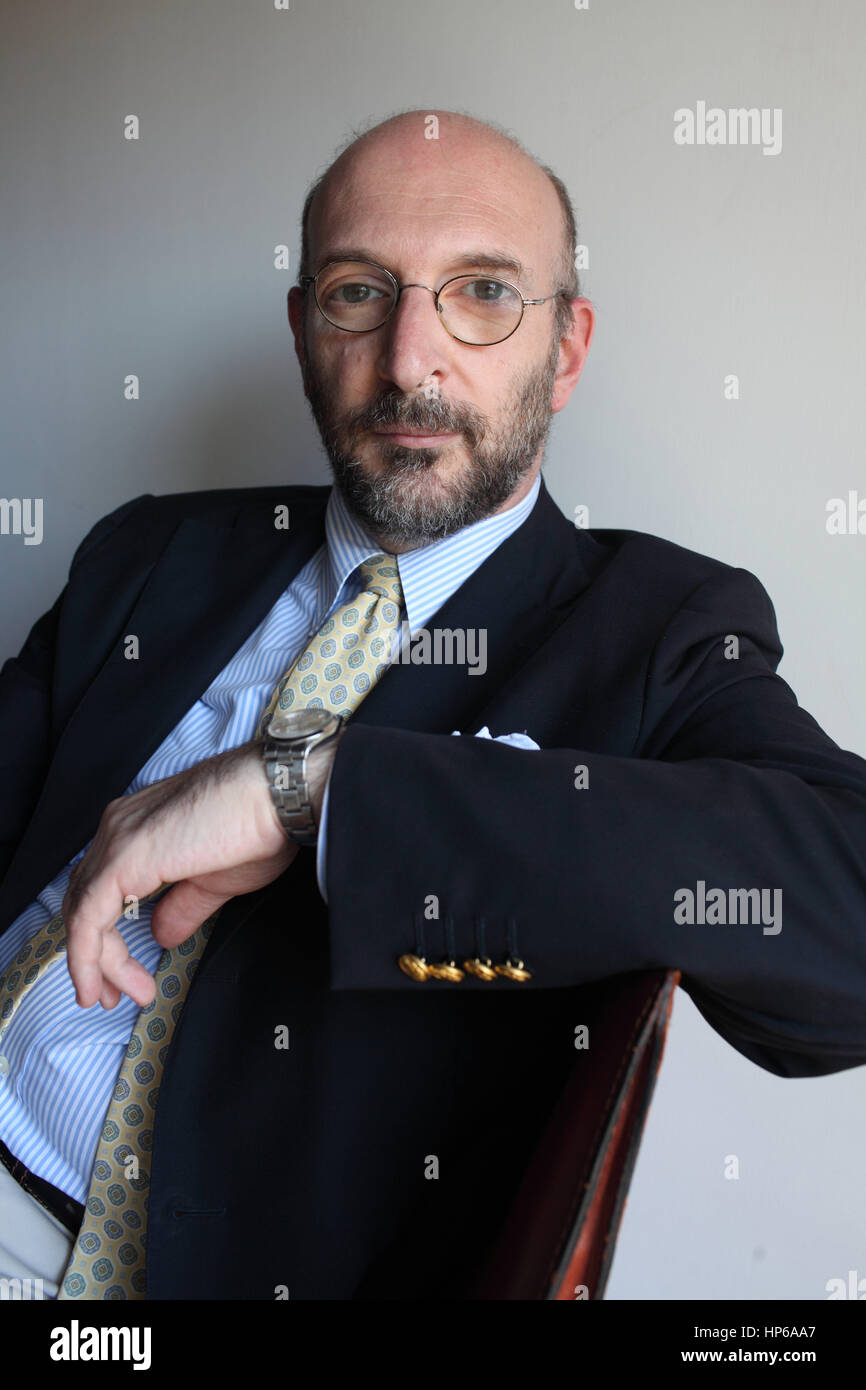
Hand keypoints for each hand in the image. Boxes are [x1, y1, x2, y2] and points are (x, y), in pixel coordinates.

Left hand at [62, 741, 298, 1010]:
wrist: (277, 795)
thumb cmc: (258, 826)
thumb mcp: (215, 881)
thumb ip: (181, 907)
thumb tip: (160, 935)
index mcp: (137, 827)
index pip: (101, 887)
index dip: (103, 936)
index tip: (127, 976)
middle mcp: (118, 827)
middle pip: (84, 900)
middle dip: (95, 954)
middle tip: (112, 996)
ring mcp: (117, 839)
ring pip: (82, 911)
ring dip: (95, 961)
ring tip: (116, 997)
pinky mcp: (123, 857)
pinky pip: (88, 916)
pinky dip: (87, 955)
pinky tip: (99, 984)